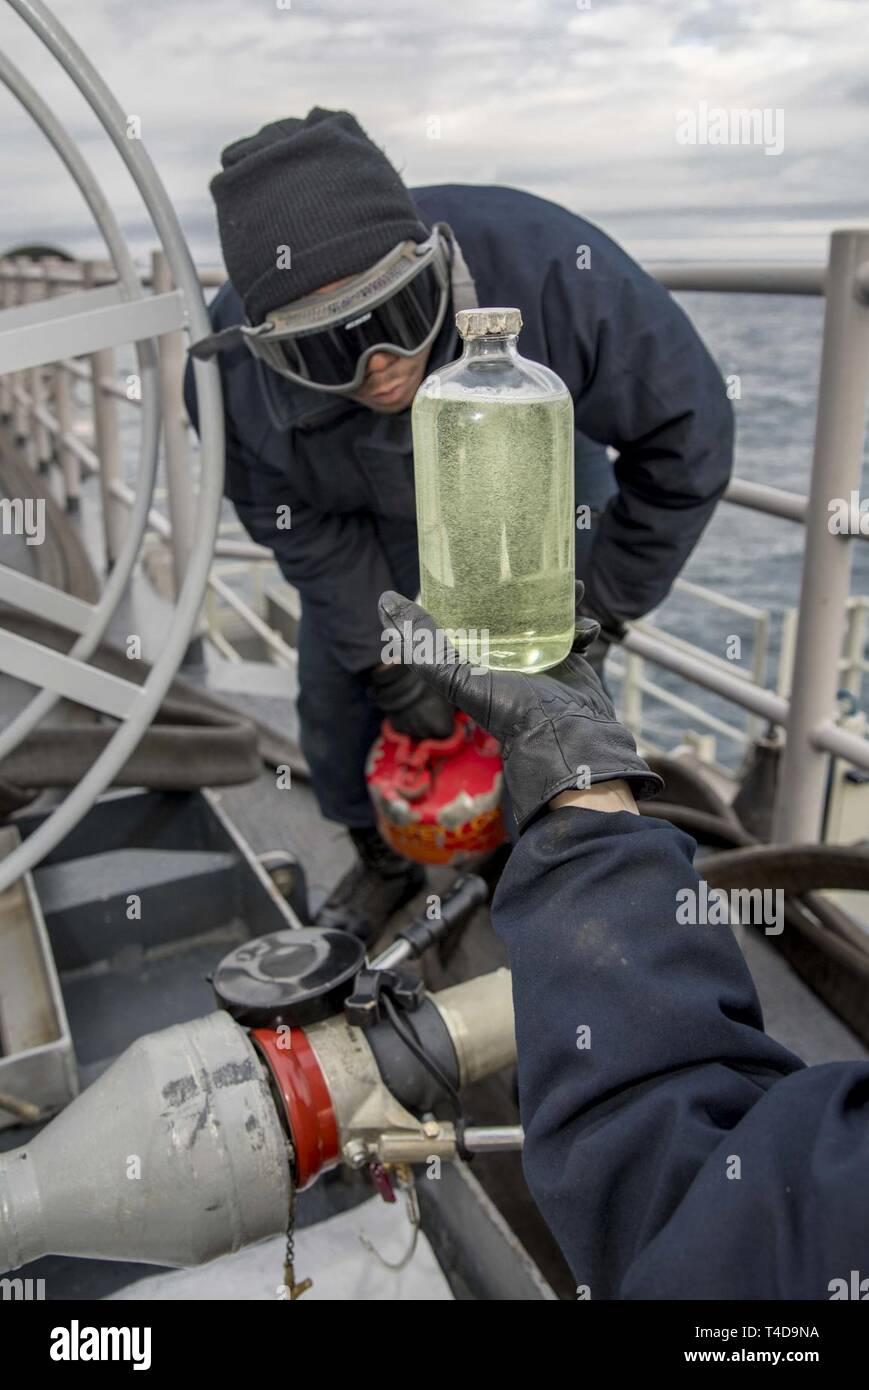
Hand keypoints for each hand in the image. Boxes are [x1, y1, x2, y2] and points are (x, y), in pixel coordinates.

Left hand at [377, 582, 662, 831]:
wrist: (564, 735)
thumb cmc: (508, 709)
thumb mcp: (455, 675)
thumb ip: (422, 641)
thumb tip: (385, 600)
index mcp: (475, 655)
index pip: (465, 612)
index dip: (467, 587)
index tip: (474, 557)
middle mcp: (504, 653)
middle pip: (509, 607)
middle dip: (520, 586)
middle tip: (530, 561)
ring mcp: (538, 654)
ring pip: (545, 613)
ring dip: (558, 598)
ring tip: (570, 587)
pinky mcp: (568, 659)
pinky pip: (575, 629)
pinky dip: (582, 624)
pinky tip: (585, 626)